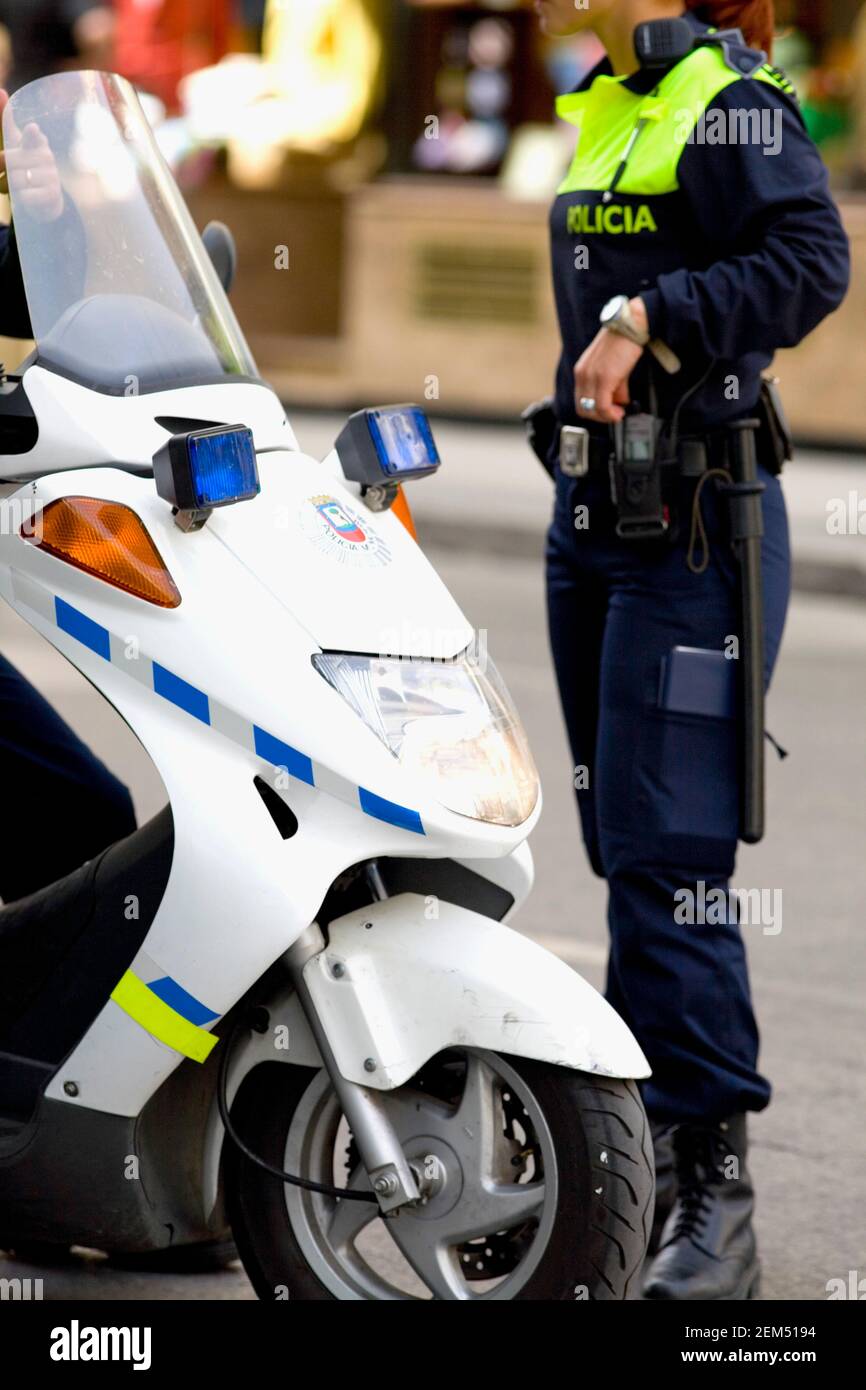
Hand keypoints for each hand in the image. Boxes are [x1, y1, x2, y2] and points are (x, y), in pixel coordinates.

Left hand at [0, 89, 64, 222]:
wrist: (47, 200)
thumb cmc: (27, 167)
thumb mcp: (15, 143)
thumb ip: (7, 122)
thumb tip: (2, 91)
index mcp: (36, 142)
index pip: (33, 137)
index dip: (32, 135)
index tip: (31, 129)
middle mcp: (46, 157)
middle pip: (11, 163)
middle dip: (6, 171)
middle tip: (15, 175)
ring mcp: (52, 176)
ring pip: (17, 180)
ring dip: (14, 187)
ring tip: (24, 187)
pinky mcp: (53, 194)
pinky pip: (26, 196)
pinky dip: (23, 199)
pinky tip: (30, 198)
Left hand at [574, 297, 648, 423]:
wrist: (630, 326)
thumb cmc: (624, 343)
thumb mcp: (614, 366)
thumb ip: (614, 386)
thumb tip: (620, 402)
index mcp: (582, 370)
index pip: (580, 401)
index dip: (594, 411)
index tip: (609, 410)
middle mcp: (582, 374)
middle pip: (582, 409)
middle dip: (600, 416)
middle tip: (615, 413)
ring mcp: (591, 377)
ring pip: (591, 411)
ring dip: (606, 416)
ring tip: (620, 411)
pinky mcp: (603, 378)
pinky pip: (602, 406)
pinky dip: (611, 414)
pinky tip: (621, 411)